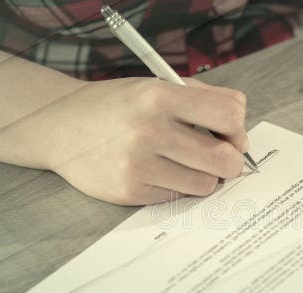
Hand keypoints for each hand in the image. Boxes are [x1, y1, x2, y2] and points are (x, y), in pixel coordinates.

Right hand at [45, 77, 248, 204]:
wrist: (60, 126)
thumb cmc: (119, 106)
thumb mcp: (158, 86)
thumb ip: (205, 98)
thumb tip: (242, 130)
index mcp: (160, 96)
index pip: (229, 115)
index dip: (238, 128)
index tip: (231, 133)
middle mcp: (148, 129)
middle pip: (225, 159)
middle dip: (232, 161)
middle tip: (222, 157)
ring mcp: (138, 163)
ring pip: (206, 184)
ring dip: (205, 176)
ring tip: (187, 162)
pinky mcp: (130, 190)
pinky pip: (178, 196)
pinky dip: (178, 186)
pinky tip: (161, 171)